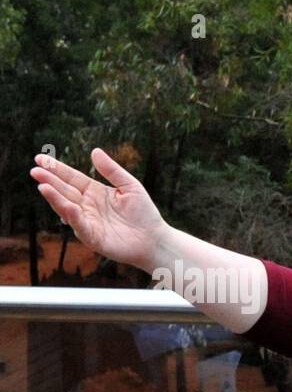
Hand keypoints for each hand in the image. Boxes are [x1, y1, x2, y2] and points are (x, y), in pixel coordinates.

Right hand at [29, 148, 167, 271]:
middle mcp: (87, 206)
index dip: (57, 168)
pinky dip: (72, 216)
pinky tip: (66, 206)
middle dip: (49, 181)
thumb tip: (94, 151)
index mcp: (95, 192)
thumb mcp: (130, 186)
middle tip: (35, 170)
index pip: (71, 178)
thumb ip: (112, 170)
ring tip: (43, 186)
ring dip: (55, 198)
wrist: (155, 240)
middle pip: (65, 191)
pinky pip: (80, 225)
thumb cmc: (144, 214)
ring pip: (67, 207)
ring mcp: (88, 222)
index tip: (40, 158)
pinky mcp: (93, 237)